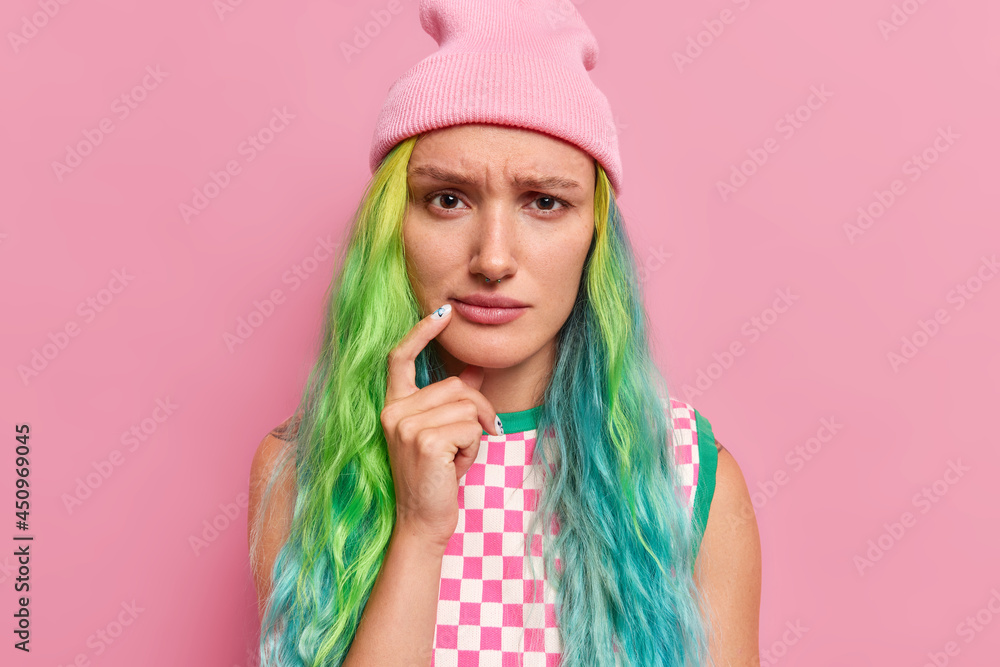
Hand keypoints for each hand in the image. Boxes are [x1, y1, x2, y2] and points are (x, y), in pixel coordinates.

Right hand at [380, 303, 501, 547]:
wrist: (422, 522)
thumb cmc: (435, 479)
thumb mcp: (442, 433)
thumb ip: (452, 400)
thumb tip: (474, 371)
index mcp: (393, 406)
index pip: (401, 357)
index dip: (422, 331)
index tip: (443, 310)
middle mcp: (393, 411)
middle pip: (455, 385)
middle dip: (479, 408)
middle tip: (482, 435)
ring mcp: (406, 425)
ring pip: (467, 404)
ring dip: (477, 432)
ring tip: (459, 457)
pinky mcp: (425, 441)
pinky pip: (471, 426)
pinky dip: (475, 446)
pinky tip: (458, 466)